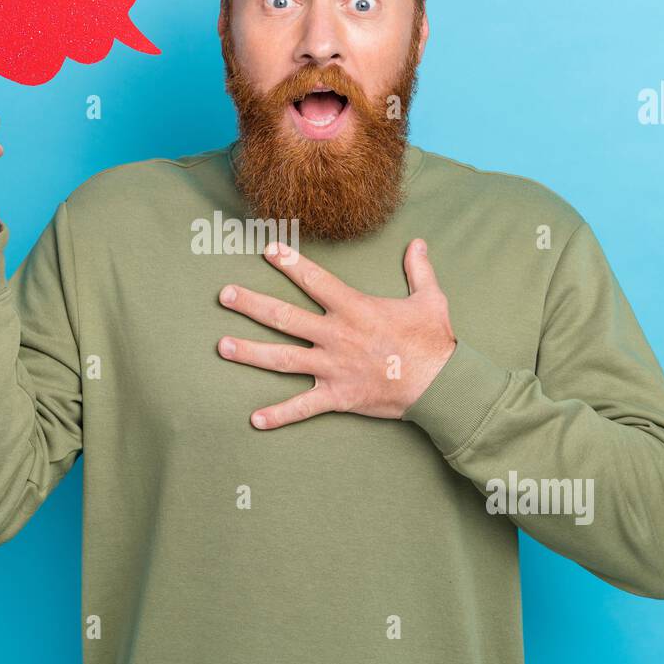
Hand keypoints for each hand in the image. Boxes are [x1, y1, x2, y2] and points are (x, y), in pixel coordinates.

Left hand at [217, 238, 457, 428]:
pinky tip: (254, 420)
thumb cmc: (434, 342)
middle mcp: (336, 336)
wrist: (442, 386)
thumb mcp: (430, 299)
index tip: (267, 250)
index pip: (315, 281)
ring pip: (282, 359)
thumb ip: (419, 270)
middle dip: (252, 305)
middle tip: (224, 295)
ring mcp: (333, 367)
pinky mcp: (337, 396)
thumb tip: (419, 243)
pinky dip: (279, 415)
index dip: (291, 263)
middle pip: (285, 317)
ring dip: (250, 353)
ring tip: (222, 346)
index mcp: (355, 309)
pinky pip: (302, 407)